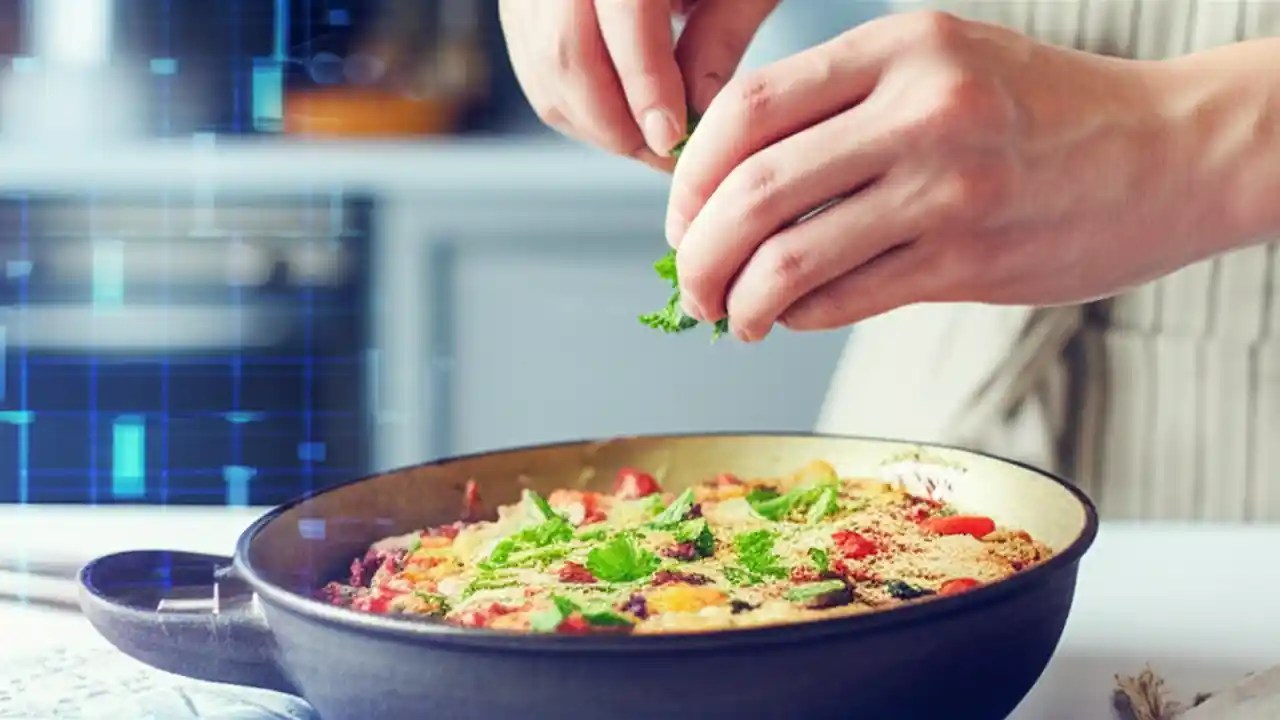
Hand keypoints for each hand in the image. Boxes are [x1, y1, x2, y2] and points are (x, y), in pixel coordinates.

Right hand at [498, 0, 780, 170]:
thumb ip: (722, 35)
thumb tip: (694, 114)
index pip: (625, 12)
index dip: (647, 84)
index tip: (675, 137)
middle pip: (568, 51)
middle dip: (618, 121)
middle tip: (667, 152)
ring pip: (545, 72)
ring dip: (599, 125)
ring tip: (652, 139)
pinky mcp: (520, 5)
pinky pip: (536, 73)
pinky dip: (578, 110)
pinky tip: (624, 117)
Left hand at [667, 11, 1209, 340]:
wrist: (1169, 152)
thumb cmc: (1039, 112)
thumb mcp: (940, 67)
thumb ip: (843, 110)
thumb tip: (729, 186)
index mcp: (899, 47)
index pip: (748, 109)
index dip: (691, 173)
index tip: (681, 215)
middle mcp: (920, 110)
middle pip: (753, 189)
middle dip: (696, 251)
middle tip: (687, 286)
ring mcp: (947, 188)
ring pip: (791, 259)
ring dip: (738, 301)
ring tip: (729, 318)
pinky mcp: (970, 261)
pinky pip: (845, 300)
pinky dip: (798, 316)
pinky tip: (790, 318)